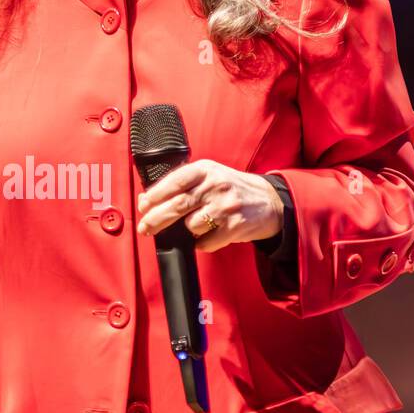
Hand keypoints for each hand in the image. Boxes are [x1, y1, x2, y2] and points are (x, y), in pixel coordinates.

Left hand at [136, 159, 283, 251]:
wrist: (269, 201)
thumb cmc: (231, 188)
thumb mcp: (209, 176)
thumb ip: (181, 185)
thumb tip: (146, 200)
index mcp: (206, 170)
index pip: (174, 181)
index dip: (155, 195)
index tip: (143, 206)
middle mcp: (215, 186)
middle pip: (177, 206)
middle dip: (155, 219)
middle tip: (145, 228)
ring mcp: (225, 207)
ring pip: (191, 226)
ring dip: (187, 230)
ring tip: (196, 225)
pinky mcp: (234, 227)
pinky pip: (205, 242)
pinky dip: (201, 243)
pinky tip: (208, 235)